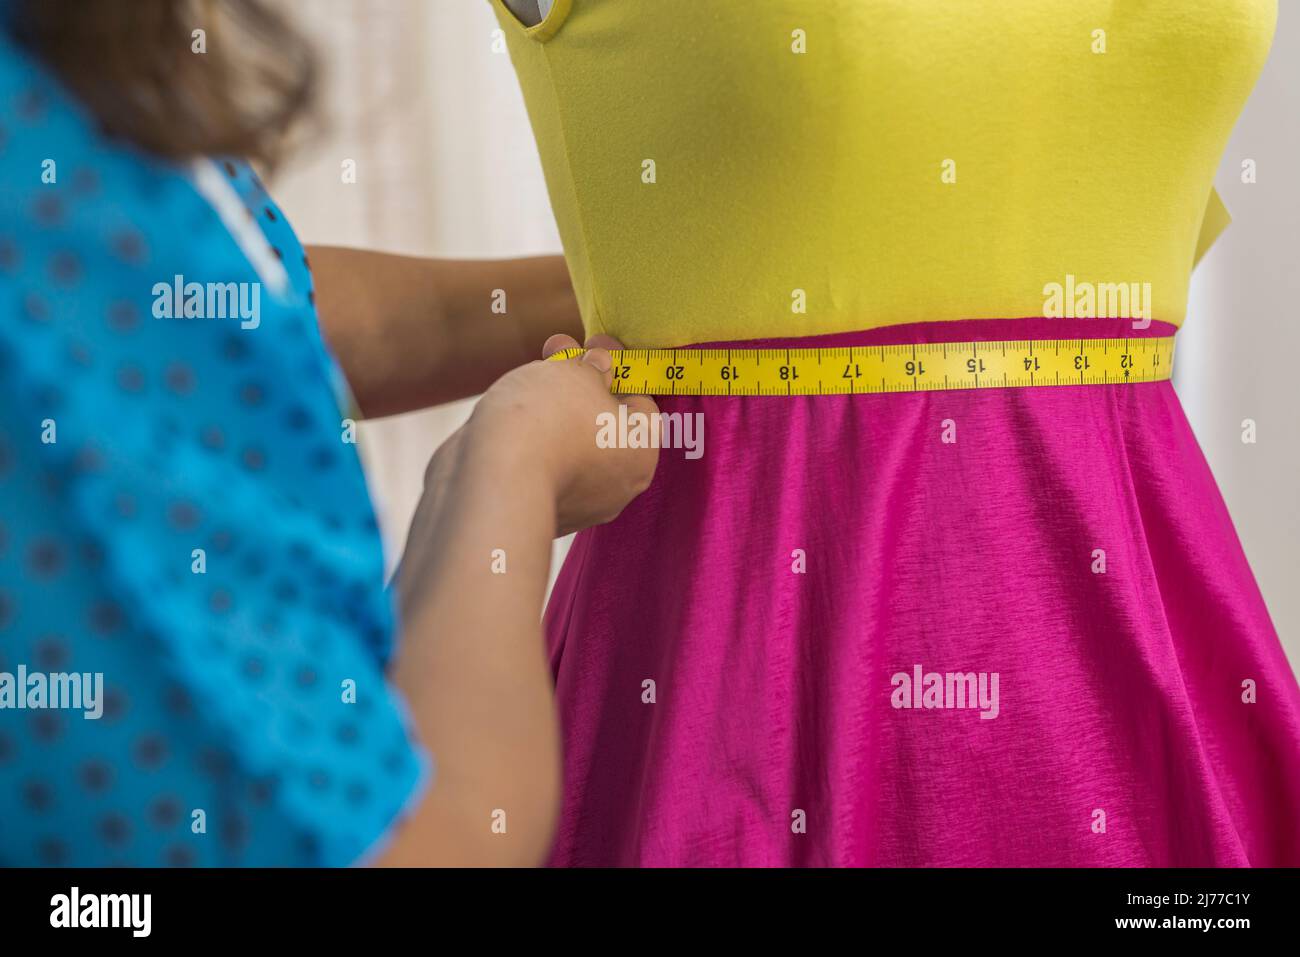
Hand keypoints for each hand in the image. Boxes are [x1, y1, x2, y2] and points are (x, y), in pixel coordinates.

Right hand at [454, 333, 660, 536]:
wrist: (494, 476)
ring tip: (536, 372)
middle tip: (561, 350)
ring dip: (559, 407)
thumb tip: (600, 365)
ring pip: (575, 442)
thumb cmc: (548, 419)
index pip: (641, 403)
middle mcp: (618, 486)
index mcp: (642, 453)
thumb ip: (595, 367)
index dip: (618, 365)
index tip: (593, 343)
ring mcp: (580, 504)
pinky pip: (548, 463)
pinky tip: (521, 411)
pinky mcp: (543, 508)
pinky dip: (539, 437)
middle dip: (583, 381)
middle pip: (606, 421)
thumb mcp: (579, 373)